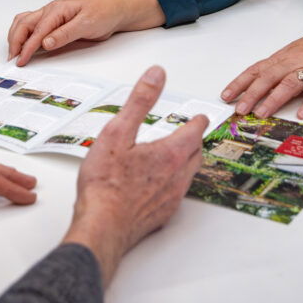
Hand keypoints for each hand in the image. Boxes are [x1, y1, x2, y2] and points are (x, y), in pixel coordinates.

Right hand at [7, 0, 164, 65]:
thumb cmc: (103, 12)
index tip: (21, 61)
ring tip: (14, 53)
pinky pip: (31, 24)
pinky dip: (23, 33)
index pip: (36, 31)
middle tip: (12, 60)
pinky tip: (22, 44)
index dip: (26, 47)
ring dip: (16, 36)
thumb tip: (45, 42)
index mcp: (57, 9)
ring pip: (24, 22)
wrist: (114, 9)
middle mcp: (50, 10)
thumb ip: (64, 34)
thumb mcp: (86, 24)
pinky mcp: (53, 21)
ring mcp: (50, 15)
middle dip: (15, 42)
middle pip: (23, 24)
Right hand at [62, 66, 207, 286]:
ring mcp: (171, 198)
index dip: (197, 121)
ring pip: (188, 174)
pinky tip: (159, 182)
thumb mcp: (117, 132)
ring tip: (176, 154)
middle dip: (194, 140)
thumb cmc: (105, 183)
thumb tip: (156, 75)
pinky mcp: (162, 215)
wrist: (102, 227)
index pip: (195, 132)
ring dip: (186, 161)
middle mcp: (177, 177)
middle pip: (196, 153)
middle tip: (190, 133)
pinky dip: (174, 181)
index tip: (200, 116)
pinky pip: (176, 193)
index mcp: (170, 154)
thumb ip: (139, 102)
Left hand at [221, 19, 302, 118]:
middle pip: (270, 77)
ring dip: (275, 99)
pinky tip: (302, 114)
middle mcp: (295, 62)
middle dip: (253, 93)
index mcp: (283, 57)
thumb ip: (276, 68)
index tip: (226, 96)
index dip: (241, 83)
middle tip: (240, 109)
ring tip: (262, 113)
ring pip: (290, 84)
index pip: (257, 69)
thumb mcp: (293, 53)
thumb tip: (255, 84)